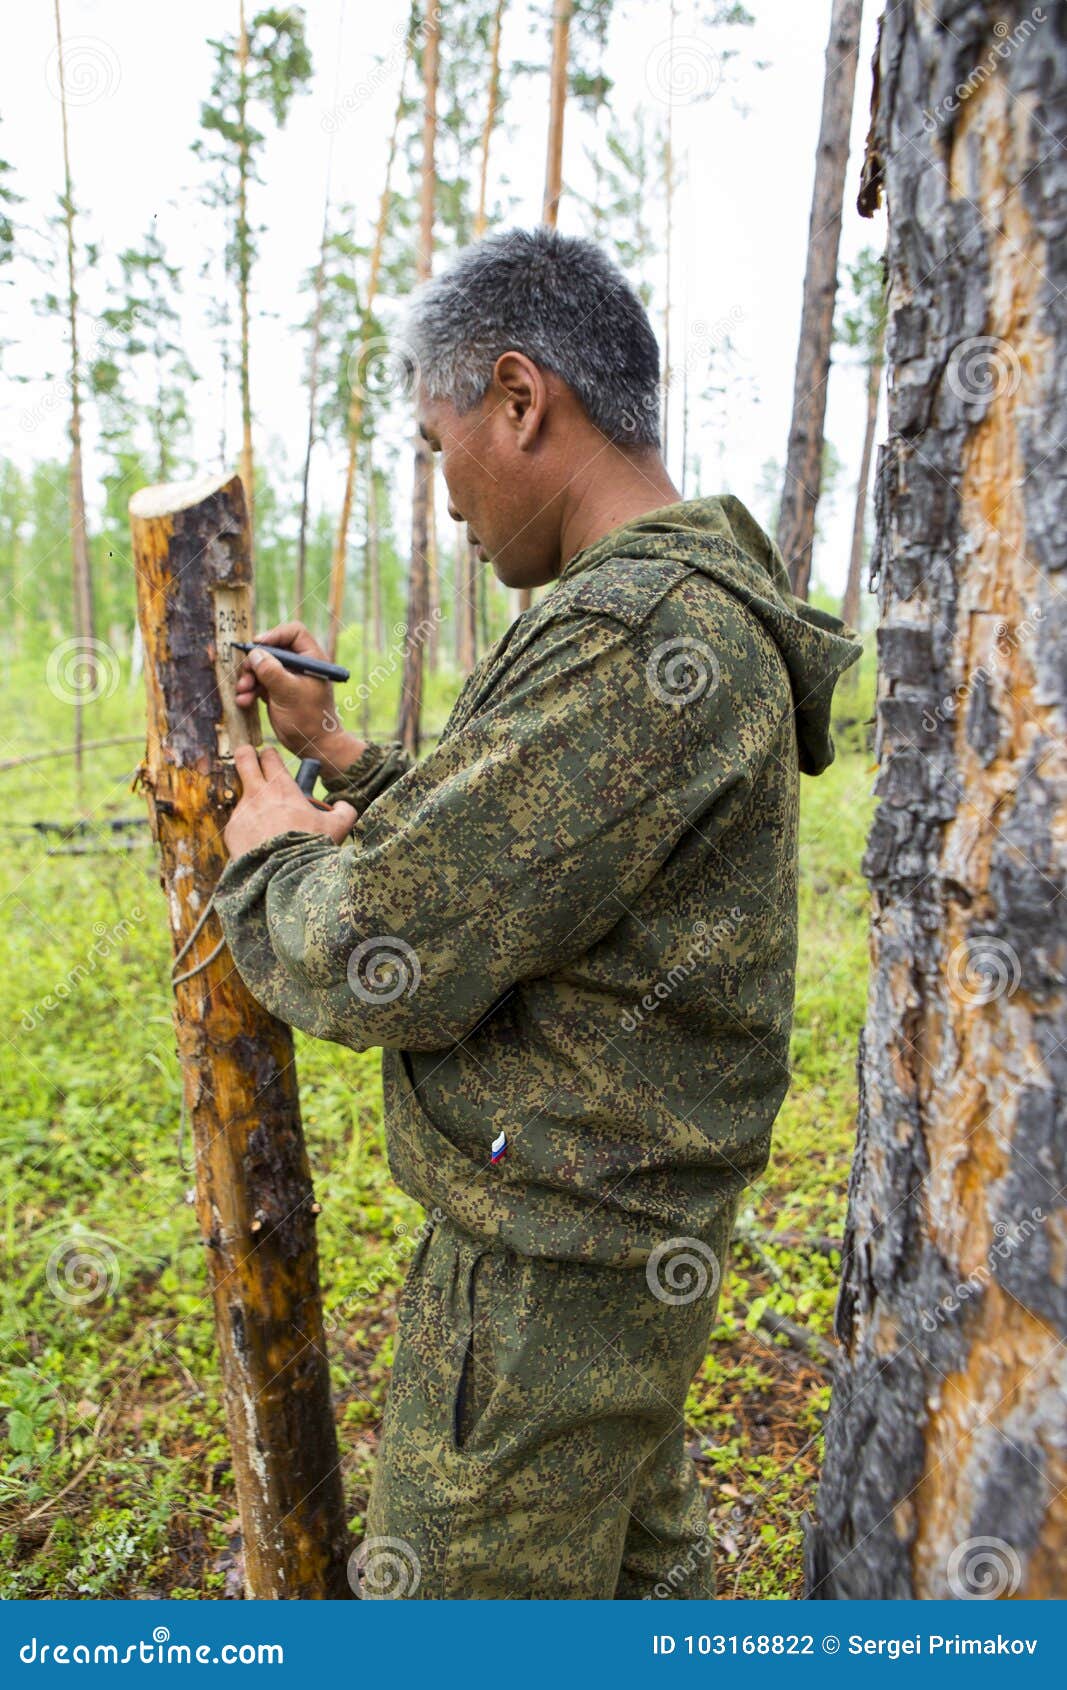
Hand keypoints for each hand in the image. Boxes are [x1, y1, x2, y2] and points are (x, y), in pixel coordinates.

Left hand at [223, 745, 356, 859]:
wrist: (283, 875)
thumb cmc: (311, 848)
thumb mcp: (338, 827)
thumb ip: (345, 811)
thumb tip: (344, 805)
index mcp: (282, 787)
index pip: (269, 755)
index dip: (269, 755)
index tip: (271, 760)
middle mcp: (258, 794)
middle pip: (244, 758)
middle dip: (246, 754)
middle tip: (249, 759)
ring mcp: (241, 811)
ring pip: (243, 797)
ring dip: (252, 803)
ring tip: (266, 823)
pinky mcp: (231, 830)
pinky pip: (239, 824)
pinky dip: (248, 830)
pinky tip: (260, 843)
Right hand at [234, 621, 365, 778]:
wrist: (312, 746)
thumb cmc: (309, 719)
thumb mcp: (288, 693)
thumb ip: (271, 671)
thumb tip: (254, 653)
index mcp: (312, 659)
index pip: (294, 633)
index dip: (274, 635)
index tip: (257, 645)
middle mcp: (300, 666)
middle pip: (272, 649)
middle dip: (256, 662)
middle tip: (246, 674)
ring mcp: (288, 678)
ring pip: (262, 667)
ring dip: (249, 678)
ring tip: (243, 691)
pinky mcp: (277, 692)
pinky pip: (259, 683)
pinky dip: (250, 690)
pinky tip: (244, 701)